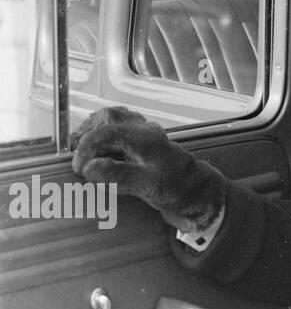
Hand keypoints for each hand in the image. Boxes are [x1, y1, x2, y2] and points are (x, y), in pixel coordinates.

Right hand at [71, 106, 225, 233]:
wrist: (196, 192)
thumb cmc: (175, 189)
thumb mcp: (145, 186)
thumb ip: (116, 175)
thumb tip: (89, 168)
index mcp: (145, 138)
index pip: (106, 133)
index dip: (86, 148)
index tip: (78, 168)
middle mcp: (145, 129)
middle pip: (107, 118)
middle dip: (87, 135)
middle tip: (77, 158)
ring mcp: (145, 130)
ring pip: (112, 117)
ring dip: (93, 130)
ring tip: (81, 150)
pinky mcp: (144, 136)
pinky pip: (119, 124)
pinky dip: (103, 131)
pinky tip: (97, 146)